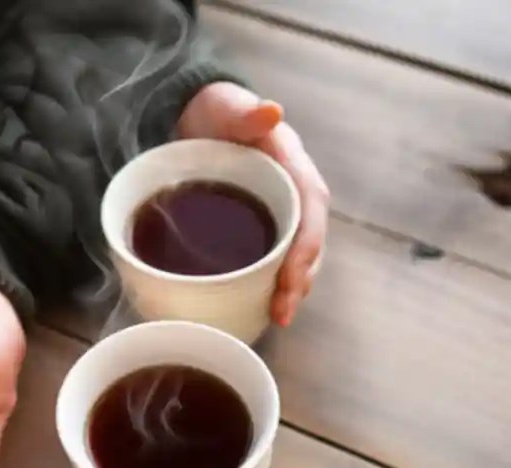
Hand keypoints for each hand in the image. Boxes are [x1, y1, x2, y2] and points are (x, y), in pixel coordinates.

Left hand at [177, 82, 329, 325]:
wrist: (198, 113)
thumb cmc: (218, 110)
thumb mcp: (229, 107)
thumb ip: (247, 113)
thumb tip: (271, 111)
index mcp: (293, 165)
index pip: (312, 209)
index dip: (306, 248)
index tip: (294, 279)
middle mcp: (294, 191)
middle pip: (309, 240)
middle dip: (301, 279)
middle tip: (283, 312)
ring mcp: (279, 208)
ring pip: (296, 253)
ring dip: (291, 286)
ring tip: (278, 316)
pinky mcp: (261, 222)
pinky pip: (274, 254)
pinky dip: (272, 280)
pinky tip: (261, 305)